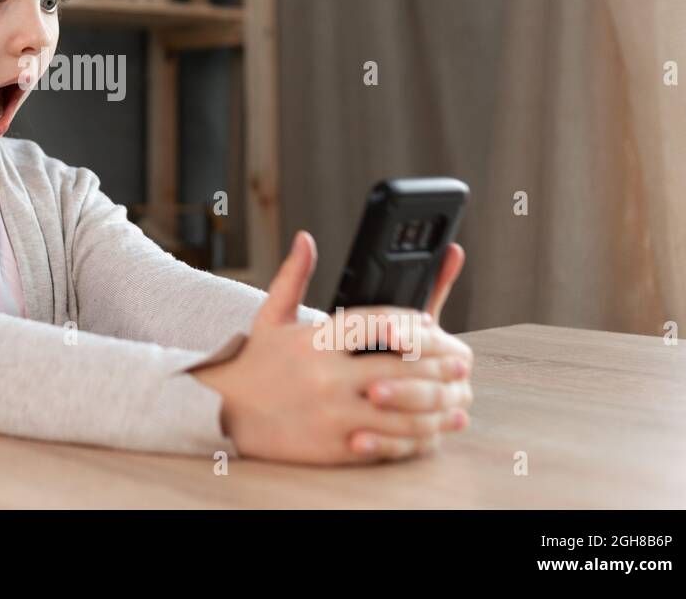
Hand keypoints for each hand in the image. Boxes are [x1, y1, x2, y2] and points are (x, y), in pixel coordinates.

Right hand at [191, 231, 472, 463]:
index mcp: (315, 340)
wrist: (224, 414)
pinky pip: (387, 443)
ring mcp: (332, 414)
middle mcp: (326, 376)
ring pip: (402, 410)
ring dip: (437, 406)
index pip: (376, 323)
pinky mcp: (335, 447)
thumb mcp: (270, 317)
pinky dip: (416, 438)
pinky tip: (433, 433)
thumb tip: (306, 239)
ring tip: (458, 401)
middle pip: (399, 367)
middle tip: (462, 362)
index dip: (410, 322)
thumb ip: (293, 277)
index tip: (430, 324)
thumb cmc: (255, 364)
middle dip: (437, 365)